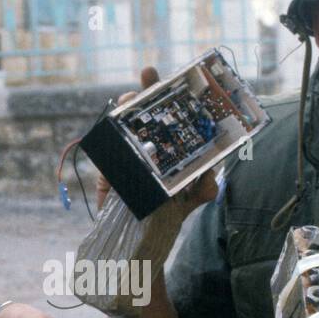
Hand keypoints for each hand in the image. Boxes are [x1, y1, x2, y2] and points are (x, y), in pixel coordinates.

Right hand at [94, 66, 218, 214]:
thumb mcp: (188, 202)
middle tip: (148, 74)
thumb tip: (211, 182)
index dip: (168, 93)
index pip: (169, 117)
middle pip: (143, 112)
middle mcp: (144, 148)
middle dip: (145, 89)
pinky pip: (107, 151)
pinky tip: (115, 129)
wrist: (141, 243)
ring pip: (122, 124)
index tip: (171, 74)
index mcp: (166, 150)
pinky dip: (111, 140)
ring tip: (130, 99)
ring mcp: (124, 158)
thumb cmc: (164, 217)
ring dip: (126, 107)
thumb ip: (201, 191)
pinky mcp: (107, 173)